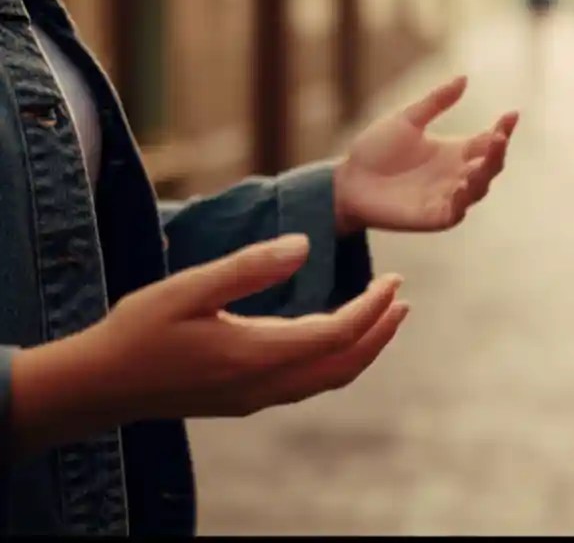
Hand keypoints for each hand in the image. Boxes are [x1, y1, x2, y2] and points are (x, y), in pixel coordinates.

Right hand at [10, 234, 409, 456]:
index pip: (338, 333)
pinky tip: (336, 336)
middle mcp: (265, 384)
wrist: (99, 386)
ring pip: (329, 378)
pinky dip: (337, 360)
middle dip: (381, 331)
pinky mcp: (246, 400)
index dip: (373, 307)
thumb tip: (306, 244)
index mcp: (256, 354)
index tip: (394, 278)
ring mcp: (257, 398)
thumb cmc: (138, 330)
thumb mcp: (189, 287)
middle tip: (403, 298)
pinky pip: (309, 384)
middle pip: (345, 364)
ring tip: (386, 317)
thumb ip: (249, 266)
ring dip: (364, 349)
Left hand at [333, 76, 518, 234]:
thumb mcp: (407, 120)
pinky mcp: (433, 216)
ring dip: (484, 175)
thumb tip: (465, 78)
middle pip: (490, 166)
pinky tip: (461, 185)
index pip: (487, 141)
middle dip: (498, 153)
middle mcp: (456, 175)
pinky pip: (455, 211)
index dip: (503, 129)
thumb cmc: (375, 150)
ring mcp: (447, 197)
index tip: (512, 115)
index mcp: (454, 151)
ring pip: (478, 189)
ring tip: (484, 161)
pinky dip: (462, 200)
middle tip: (499, 137)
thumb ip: (436, 102)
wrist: (347, 180)